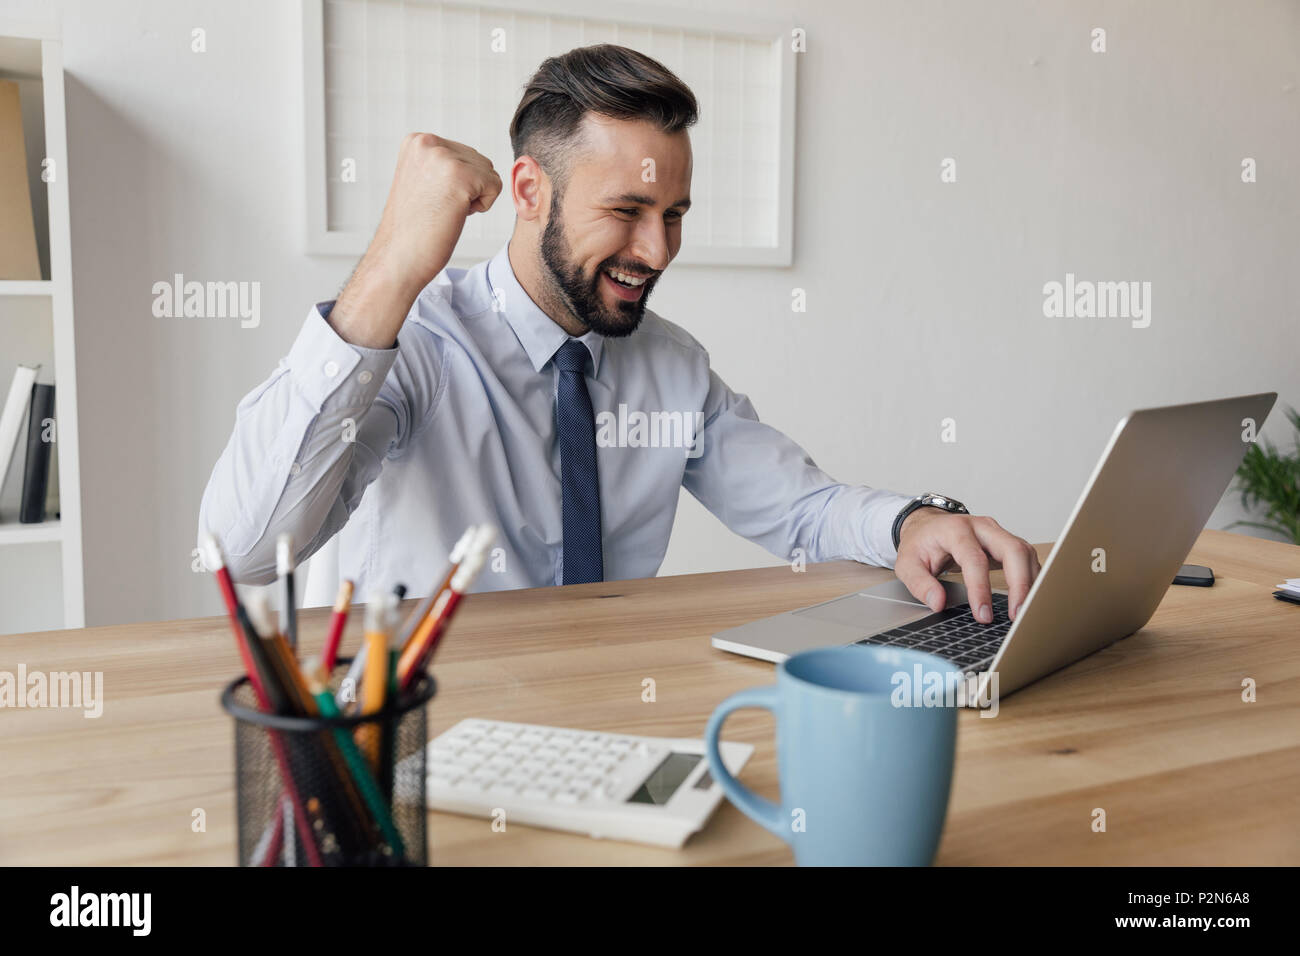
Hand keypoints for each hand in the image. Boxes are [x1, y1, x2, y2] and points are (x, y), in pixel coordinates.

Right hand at [331, 133, 502, 347]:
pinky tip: (454, 214)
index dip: (456, 184)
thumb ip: (441, 164)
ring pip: (489, 173)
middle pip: (479, 161)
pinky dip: (482, 206)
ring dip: (474, 198)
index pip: (463, 154)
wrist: (398, 258)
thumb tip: (477, 162)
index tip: (431, 199)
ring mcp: (443, 156)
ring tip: (444, 211)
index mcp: (417, 141)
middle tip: (437, 208)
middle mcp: (428, 142)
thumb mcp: (422, 181)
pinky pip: (495, 186)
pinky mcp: (461, 175)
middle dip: (467, 189)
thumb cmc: (413, 229)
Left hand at [892, 509, 1041, 623]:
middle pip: (1012, 549)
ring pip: (1025, 553)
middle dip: (1020, 584)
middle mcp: (982, 527)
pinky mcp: (1006, 543)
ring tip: (1026, 612)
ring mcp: (997, 533)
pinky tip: (1028, 599)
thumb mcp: (907, 563)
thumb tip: (938, 604)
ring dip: (1030, 583)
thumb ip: (920, 584)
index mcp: (955, 530)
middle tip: (1017, 615)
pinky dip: (1031, 579)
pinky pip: (1026, 559)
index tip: (983, 615)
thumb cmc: (920, 544)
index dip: (981, 589)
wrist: (928, 526)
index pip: (974, 559)